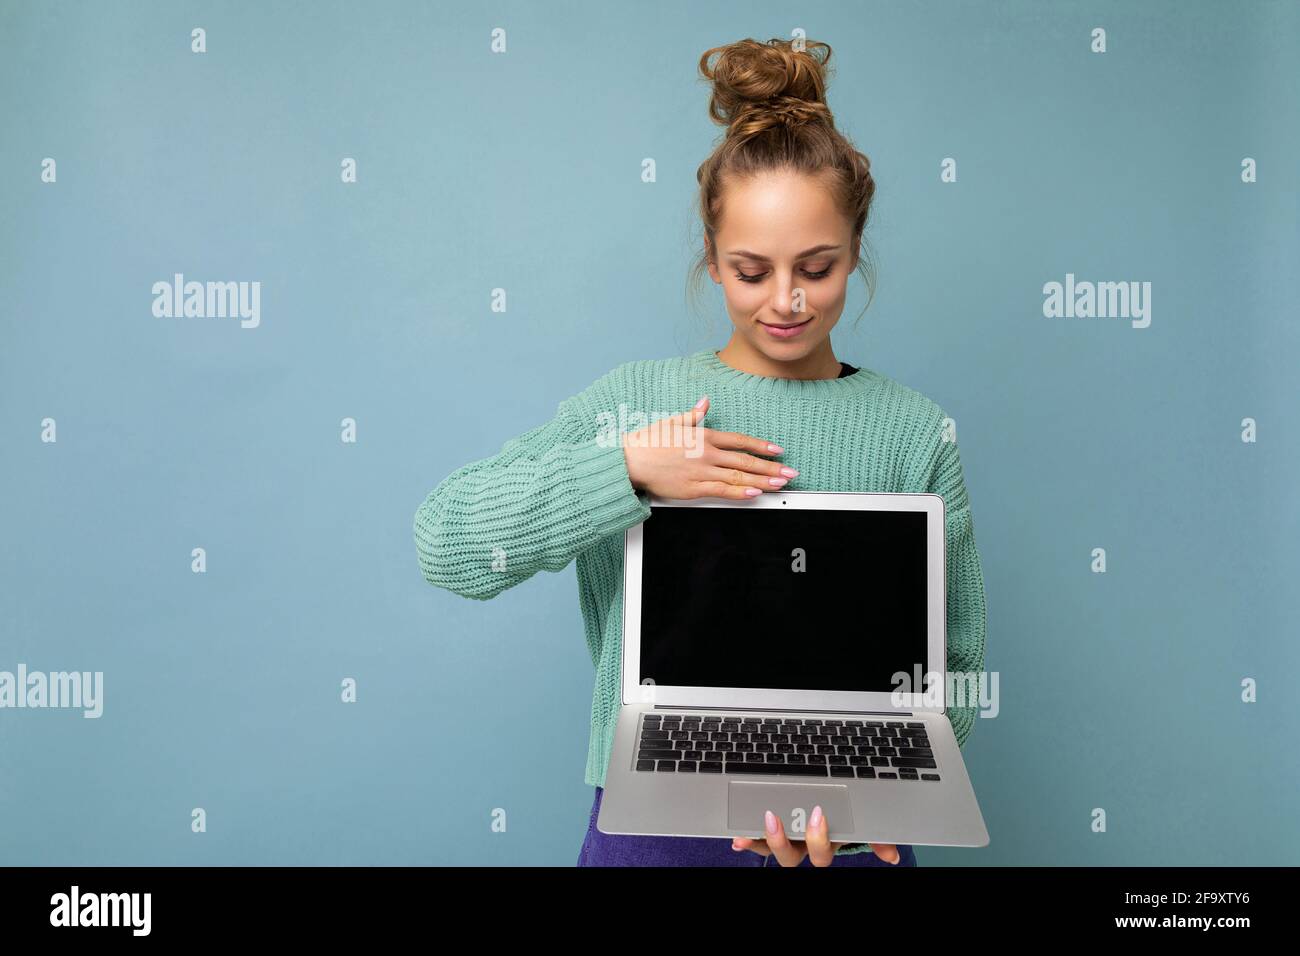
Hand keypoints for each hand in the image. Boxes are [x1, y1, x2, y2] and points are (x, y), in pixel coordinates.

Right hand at [621, 396, 796, 499]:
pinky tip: (755, 493)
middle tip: (790, 472)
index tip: (777, 450)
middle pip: (745, 460)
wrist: (630, 461)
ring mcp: (701, 471)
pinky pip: (722, 490)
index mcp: (703, 436)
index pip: (739, 440)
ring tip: (780, 483)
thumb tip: (705, 402)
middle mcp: (706, 453)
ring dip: (762, 480)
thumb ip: (693, 415)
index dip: (761, 445)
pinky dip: (740, 492)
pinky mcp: (693, 488)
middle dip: (771, 466)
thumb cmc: (648, 442)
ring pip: (738, 476)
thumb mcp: (672, 422)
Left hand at [731, 804, 901, 866]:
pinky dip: (746, 840)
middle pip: (791, 857)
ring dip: (758, 842)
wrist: (835, 811)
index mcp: (825, 846)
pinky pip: (756, 842)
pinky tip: (737, 837)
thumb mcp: (860, 825)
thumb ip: (876, 837)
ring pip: (770, 850)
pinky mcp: (769, 835)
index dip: (817, 839)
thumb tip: (892, 856)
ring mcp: (785, 843)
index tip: (818, 815)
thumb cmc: (847, 817)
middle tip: (774, 817)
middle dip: (781, 841)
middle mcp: (803, 849)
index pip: (822, 853)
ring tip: (744, 833)